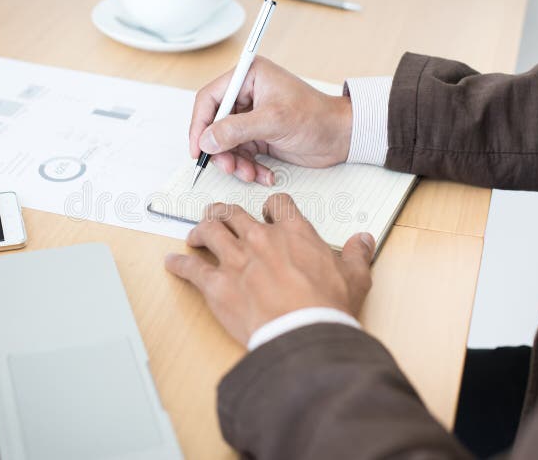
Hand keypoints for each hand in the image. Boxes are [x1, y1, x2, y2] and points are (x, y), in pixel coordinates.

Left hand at [165, 193, 374, 345]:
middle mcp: (260, 239)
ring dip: (200, 230)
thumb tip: (364, 240)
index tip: (267, 212)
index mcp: (293, 233)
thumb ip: (357, 254)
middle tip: (220, 216)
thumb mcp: (354, 277)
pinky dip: (179, 265)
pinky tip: (172, 263)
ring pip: (209, 231)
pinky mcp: (216, 284)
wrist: (303, 333)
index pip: (278, 204)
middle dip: (225, 213)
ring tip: (195, 234)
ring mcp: (236, 260)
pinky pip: (191, 268)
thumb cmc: (326, 307)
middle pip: (234, 213)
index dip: (271, 206)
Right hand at [189, 56, 352, 185]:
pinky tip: (263, 173)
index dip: (200, 125)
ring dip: (235, 163)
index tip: (198, 148)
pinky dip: (248, 167)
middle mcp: (247, 95)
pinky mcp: (258, 135)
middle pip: (214, 124)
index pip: (210, 98)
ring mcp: (251, 117)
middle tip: (228, 166)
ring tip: (249, 173)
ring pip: (226, 143)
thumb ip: (236, 130)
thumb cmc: (317, 117)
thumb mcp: (273, 121)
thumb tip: (206, 140)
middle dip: (220, 149)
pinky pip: (241, 154)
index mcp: (248, 77)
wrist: (342, 137)